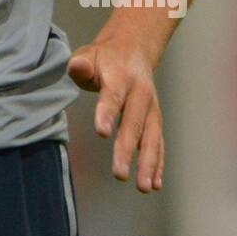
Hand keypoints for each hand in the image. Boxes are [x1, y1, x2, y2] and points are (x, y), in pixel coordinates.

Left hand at [67, 38, 163, 192]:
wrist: (133, 48)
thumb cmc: (104, 57)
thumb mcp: (89, 54)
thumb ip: (81, 64)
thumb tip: (77, 68)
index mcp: (121, 76)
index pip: (113, 96)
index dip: (107, 112)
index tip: (101, 132)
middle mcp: (140, 94)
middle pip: (134, 122)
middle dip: (127, 149)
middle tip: (119, 174)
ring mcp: (151, 108)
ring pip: (151, 137)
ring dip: (149, 163)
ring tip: (144, 187)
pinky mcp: (155, 120)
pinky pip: (159, 143)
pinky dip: (158, 163)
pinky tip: (155, 184)